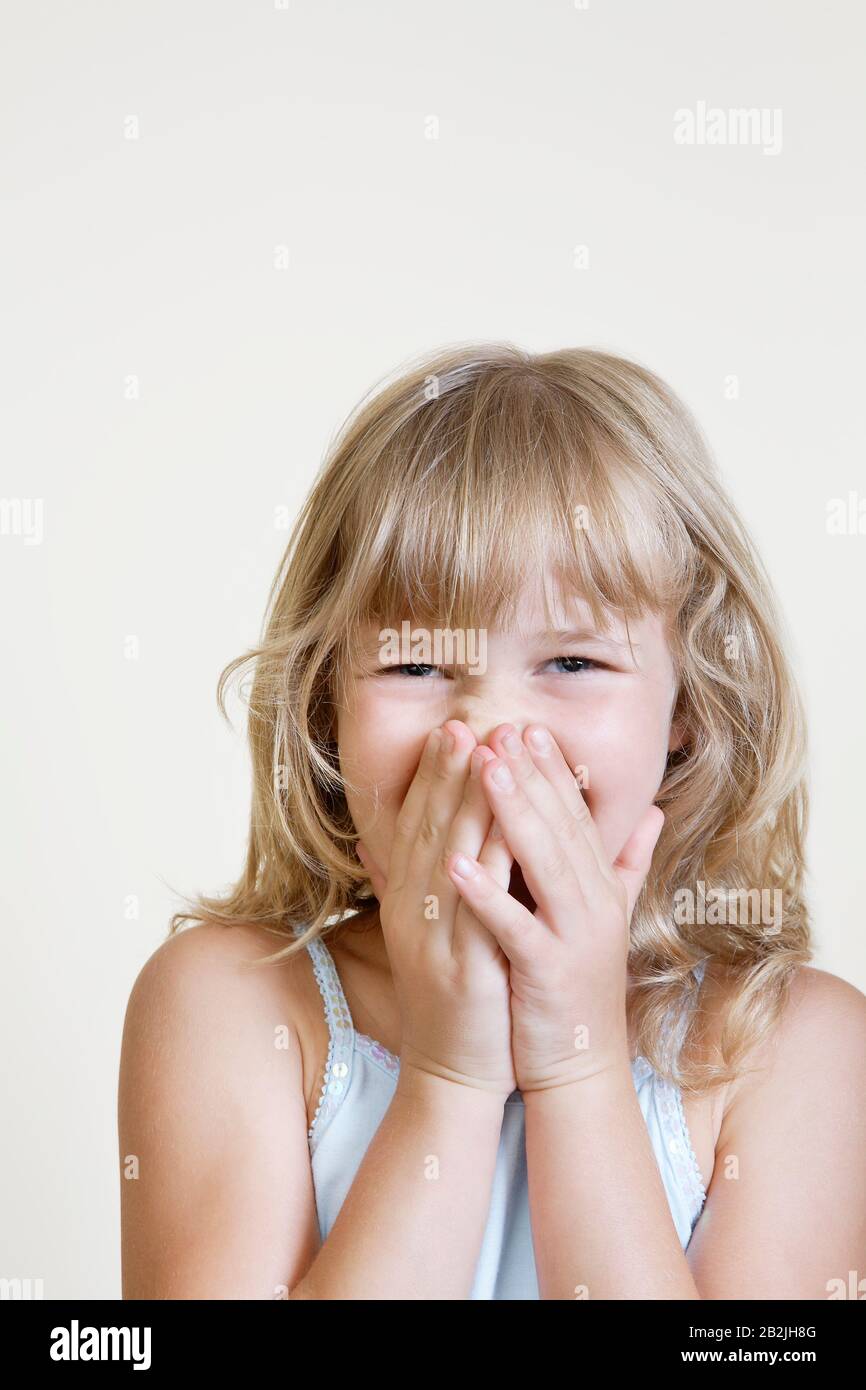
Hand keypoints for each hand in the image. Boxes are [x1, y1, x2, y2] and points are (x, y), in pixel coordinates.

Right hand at [355, 720, 517, 1100]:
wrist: (455, 1073)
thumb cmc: (461, 998)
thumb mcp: (442, 932)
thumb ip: (433, 882)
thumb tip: (415, 838)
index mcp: (412, 902)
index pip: (419, 827)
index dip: (433, 778)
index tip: (452, 730)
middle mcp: (415, 914)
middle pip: (430, 831)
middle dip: (448, 776)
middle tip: (463, 724)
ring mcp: (436, 941)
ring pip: (449, 858)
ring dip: (467, 803)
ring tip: (483, 755)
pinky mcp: (464, 970)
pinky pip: (477, 906)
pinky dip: (490, 863)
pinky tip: (507, 826)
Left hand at [443, 723, 664, 1092]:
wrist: (579, 1065)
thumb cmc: (578, 986)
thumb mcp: (606, 916)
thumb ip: (627, 863)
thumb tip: (654, 811)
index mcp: (601, 886)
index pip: (575, 814)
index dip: (551, 770)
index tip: (524, 727)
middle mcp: (595, 903)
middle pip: (560, 825)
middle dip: (529, 773)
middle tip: (498, 728)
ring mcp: (576, 935)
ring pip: (543, 862)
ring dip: (512, 812)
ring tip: (482, 768)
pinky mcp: (549, 971)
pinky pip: (514, 925)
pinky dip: (485, 893)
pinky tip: (455, 863)